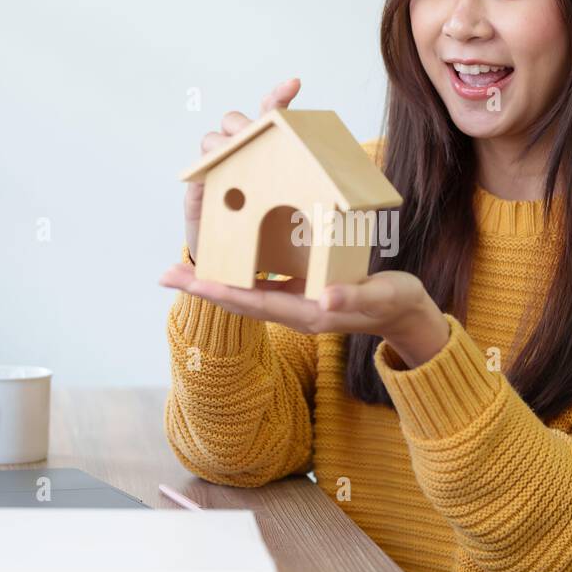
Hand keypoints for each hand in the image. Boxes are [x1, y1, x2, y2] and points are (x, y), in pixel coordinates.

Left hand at [158, 265, 450, 367]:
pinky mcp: (300, 293)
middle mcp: (294, 311)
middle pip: (238, 299)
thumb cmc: (393, 302)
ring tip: (182, 268)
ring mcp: (295, 304)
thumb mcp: (379, 296)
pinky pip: (259, 285)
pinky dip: (236, 273)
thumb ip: (352, 296)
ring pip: (245, 292)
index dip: (218, 291)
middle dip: (203, 287)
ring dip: (213, 281)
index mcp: (308, 312)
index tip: (187, 281)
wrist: (405, 313)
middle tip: (166, 273)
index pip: (252, 302)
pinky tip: (223, 259)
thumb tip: (324, 297)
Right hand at [185, 77, 300, 261]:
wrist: (240, 261)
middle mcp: (240, 153)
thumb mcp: (299, 215)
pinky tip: (214, 170)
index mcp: (267, 151)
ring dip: (221, 143)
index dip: (279, 96)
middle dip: (242, 123)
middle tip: (249, 133)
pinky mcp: (199, 186)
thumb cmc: (273, 234)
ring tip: (230, 152)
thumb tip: (352, 204)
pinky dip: (207, 164)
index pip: (271, 114)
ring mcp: (217, 167)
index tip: (294, 83)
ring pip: (212, 138)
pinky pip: (199, 165)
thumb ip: (314, 199)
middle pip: (235, 120)